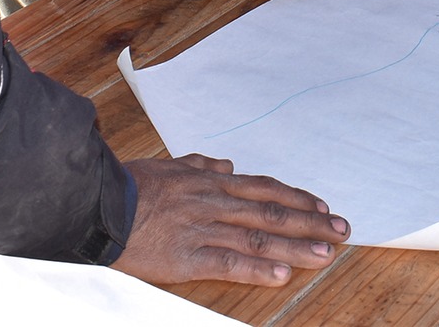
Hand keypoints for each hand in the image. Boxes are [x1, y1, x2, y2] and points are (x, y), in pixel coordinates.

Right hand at [114, 154, 348, 286]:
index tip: (322, 206)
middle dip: (311, 222)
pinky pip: (229, 262)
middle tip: (342, 230)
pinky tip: (280, 274)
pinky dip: (257, 268)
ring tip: (326, 254)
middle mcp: (214, 202)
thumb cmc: (130, 184)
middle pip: (272, 212)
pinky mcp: (188, 256)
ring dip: (296, 246)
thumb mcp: (169, 165)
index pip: (264, 189)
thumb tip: (226, 164)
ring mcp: (203, 229)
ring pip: (259, 237)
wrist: (96, 203)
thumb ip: (199, 164)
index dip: (297, 198)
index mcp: (211, 182)